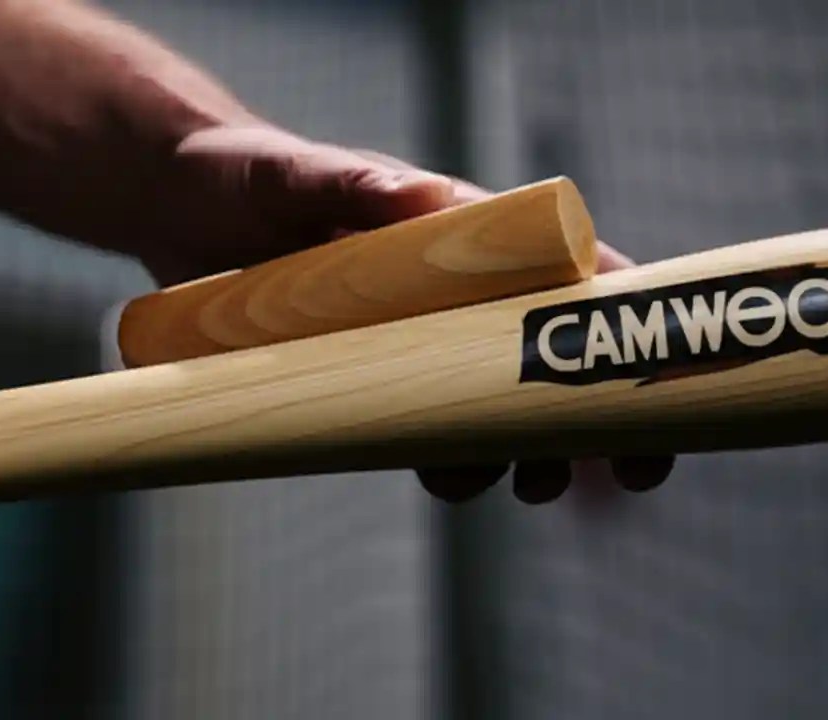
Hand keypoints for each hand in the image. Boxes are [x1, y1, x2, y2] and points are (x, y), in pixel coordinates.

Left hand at [137, 123, 674, 502]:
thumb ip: (356, 182)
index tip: (650, 382)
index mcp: (463, 230)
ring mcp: (411, 334)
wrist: (177, 205)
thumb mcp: (298, 173)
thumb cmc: (250, 171)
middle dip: (579, 418)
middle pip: (543, 357)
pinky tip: (444, 476)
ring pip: (486, 404)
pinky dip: (444, 458)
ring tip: (498, 481)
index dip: (615, 327)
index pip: (565, 272)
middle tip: (596, 474)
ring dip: (511, 452)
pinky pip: (421, 425)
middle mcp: (452, 285)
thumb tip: (422, 197)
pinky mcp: (366, 371)